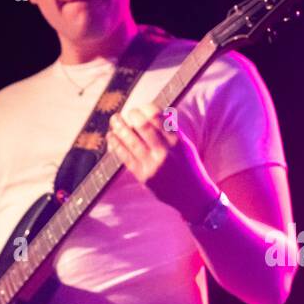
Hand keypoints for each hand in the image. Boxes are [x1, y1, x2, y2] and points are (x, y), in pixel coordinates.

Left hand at [107, 101, 219, 223]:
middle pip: (143, 127)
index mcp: (177, 141)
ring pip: (131, 141)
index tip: (140, 107)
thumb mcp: (185, 146)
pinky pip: (126, 157)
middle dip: (132, 116)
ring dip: (120, 128)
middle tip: (126, 111)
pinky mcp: (143, 176)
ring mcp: (152, 164)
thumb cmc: (188, 168)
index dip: (146, 109)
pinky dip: (117, 145)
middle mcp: (164, 151)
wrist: (192, 196)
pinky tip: (112, 137)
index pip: (158, 118)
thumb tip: (157, 113)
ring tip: (114, 119)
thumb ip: (172, 131)